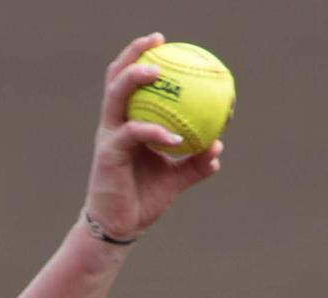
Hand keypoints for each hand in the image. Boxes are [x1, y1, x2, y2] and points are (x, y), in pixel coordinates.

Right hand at [83, 33, 223, 241]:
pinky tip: (176, 137)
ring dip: (135, 78)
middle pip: (116, 77)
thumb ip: (195, 162)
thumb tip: (219, 146)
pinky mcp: (108, 153)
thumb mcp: (175, 180)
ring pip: (116, 96)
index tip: (165, 44)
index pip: (131, 83)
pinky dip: (155, 132)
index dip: (144, 59)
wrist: (120, 227)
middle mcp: (114, 124)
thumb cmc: (142, 199)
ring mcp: (108, 136)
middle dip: (134, 53)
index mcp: (126, 124)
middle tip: (157, 40)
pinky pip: (134, 133)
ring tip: (156, 70)